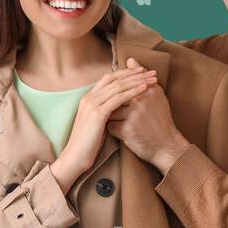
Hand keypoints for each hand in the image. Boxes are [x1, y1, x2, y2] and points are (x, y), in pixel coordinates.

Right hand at [50, 66, 156, 191]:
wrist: (75, 156)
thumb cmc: (88, 144)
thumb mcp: (97, 123)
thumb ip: (104, 112)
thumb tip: (118, 108)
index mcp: (88, 98)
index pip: (109, 78)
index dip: (126, 73)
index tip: (141, 71)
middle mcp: (89, 97)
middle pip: (114, 79)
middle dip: (134, 73)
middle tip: (151, 71)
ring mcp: (92, 104)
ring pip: (118, 86)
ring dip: (137, 80)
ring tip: (152, 78)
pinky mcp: (98, 113)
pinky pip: (118, 98)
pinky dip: (132, 92)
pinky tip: (144, 89)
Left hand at [105, 58, 189, 173]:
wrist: (167, 146)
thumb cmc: (160, 119)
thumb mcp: (156, 95)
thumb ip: (142, 76)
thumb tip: (129, 60)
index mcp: (148, 90)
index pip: (124, 85)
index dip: (121, 95)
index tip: (124, 103)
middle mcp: (140, 100)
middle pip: (115, 98)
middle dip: (116, 107)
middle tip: (124, 115)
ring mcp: (133, 115)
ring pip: (110, 112)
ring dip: (114, 119)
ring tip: (128, 124)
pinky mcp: (127, 130)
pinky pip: (110, 126)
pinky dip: (115, 131)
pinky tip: (125, 133)